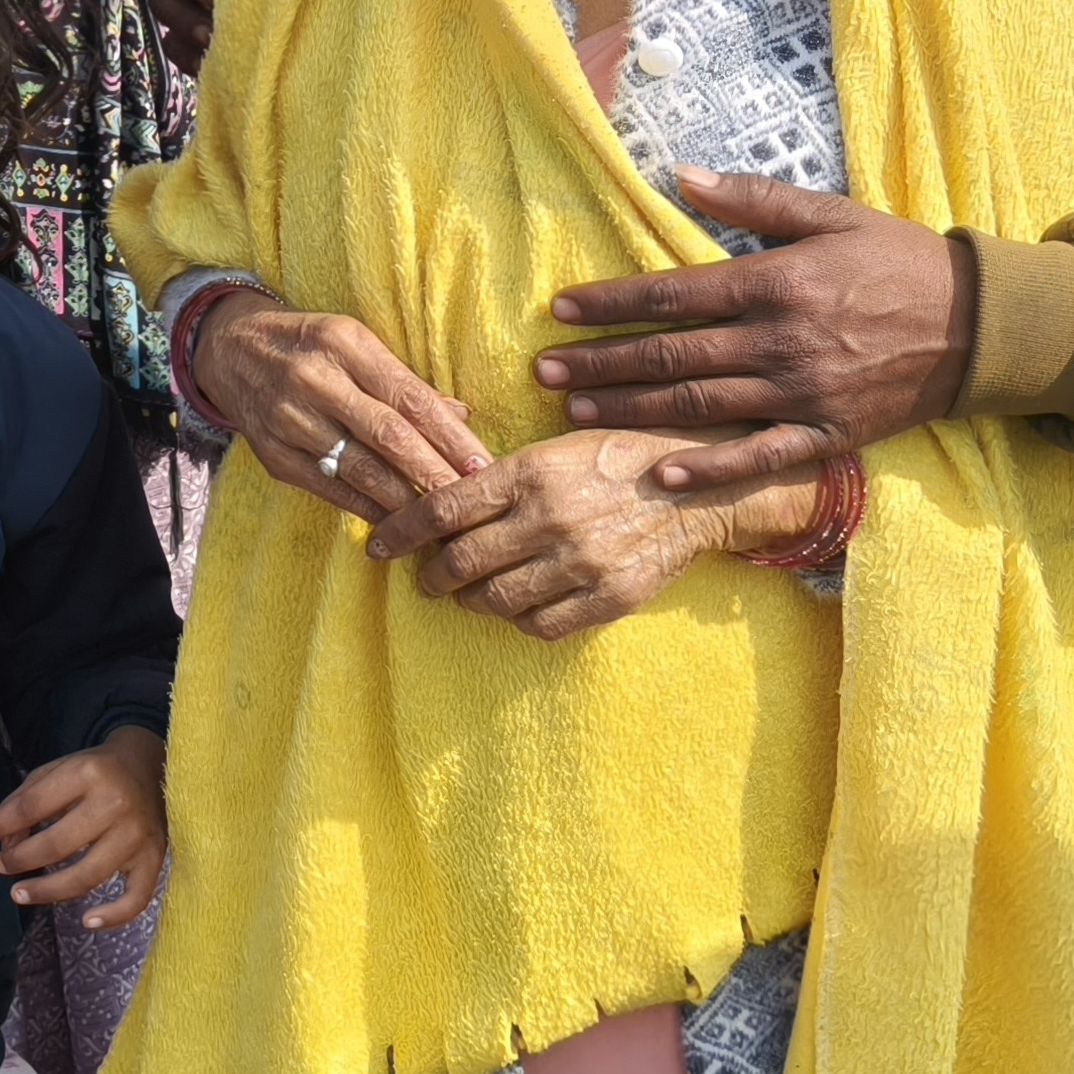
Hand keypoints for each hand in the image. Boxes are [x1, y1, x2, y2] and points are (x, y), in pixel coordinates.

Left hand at [0, 726, 167, 930]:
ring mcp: (137, 834)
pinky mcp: (155, 857)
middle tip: (1, 867)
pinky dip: (114, 915)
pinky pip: (137, 896)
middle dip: (20, 860)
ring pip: (88, 876)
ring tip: (20, 893)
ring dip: (48, 891)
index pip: (32, 806)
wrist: (150, 764)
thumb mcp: (57, 771)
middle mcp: (114, 804)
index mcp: (86, 774)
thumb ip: (25, 801)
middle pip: (57, 844)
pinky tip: (87, 921)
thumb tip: (2, 843)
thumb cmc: (94, 772)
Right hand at [192, 288, 489, 525]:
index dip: (449, 435)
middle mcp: (316, 380)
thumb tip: (460, 416)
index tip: (481, 465)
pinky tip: (396, 522)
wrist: (232, 351)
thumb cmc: (310, 346)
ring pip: (360, 469)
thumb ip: (404, 381)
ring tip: (442, 520)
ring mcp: (290, 419)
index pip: (409, 397)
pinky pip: (330, 489)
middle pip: (388, 435)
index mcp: (345, 344)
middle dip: (434, 473)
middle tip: (471, 502)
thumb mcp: (355, 343)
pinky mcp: (274, 454)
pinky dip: (367, 508)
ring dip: (405, 499)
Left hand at [364, 431, 824, 639]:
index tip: (376, 548)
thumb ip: (500, 476)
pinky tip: (517, 605)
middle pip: (460, 563)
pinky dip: (518, 620)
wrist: (697, 486)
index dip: (399, 533)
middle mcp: (549, 518)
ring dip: (470, 601)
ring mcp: (579, 563)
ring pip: (495, 601)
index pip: (442, 509)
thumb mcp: (553, 448)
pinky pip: (540, 625)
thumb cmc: (616, 457)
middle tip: (425, 579)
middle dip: (431, 577)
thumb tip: (437, 498)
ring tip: (467, 595)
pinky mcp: (607, 598)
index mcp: (529, 472)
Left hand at [538, 170, 974, 491]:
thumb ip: (753, 198)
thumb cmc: (899, 261)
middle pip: (671, 355)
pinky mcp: (827, 433)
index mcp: (775, 282)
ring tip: (575, 415)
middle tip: (543, 373)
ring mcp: (802, 393)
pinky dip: (710, 470)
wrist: (978, 325)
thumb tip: (679, 176)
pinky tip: (662, 475)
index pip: (672, 295)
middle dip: (600, 364)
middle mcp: (780, 341)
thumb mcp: (831, 213)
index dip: (611, 303)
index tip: (560, 311)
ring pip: (700, 405)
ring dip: (632, 411)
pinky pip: (759, 457)